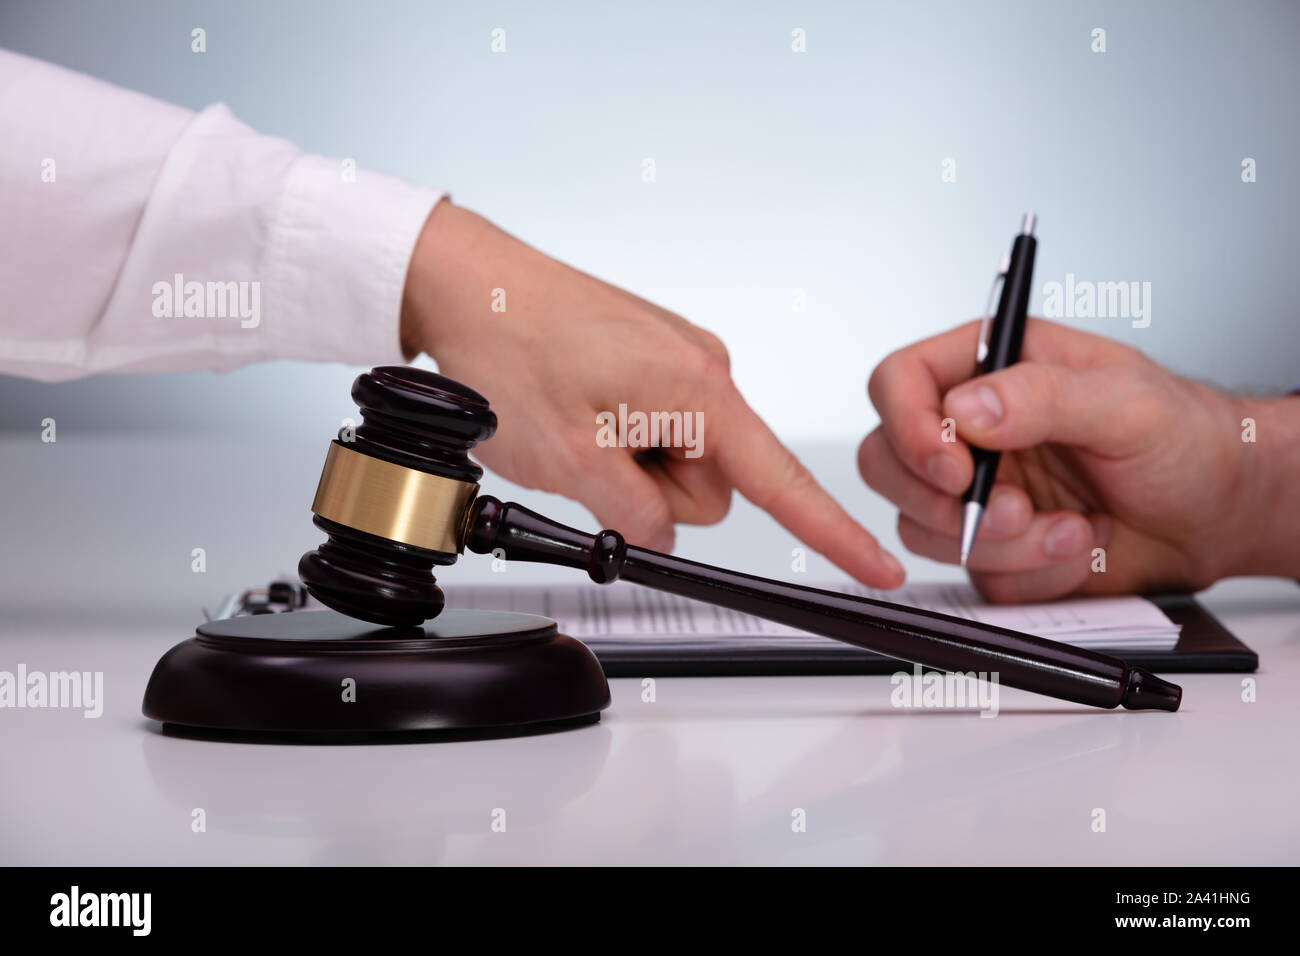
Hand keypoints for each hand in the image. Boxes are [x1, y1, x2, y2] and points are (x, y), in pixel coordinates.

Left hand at [400, 201, 904, 586]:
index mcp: (699, 389)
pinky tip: (579, 412)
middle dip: (653, 493)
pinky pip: (656, 429)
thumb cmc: (509, 350)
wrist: (467, 283)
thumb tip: (662, 533)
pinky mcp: (651, 361)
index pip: (781, 482)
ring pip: (679, 462)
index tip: (876, 567)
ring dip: (631, 467)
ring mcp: (677, 362)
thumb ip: (635, 515)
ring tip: (578, 427)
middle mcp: (703, 369)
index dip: (833, 533)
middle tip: (589, 459)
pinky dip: (621, 440)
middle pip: (713, 484)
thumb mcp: (571, 460)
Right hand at [859, 318, 1298, 601]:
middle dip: (944, 502)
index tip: (953, 466)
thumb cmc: (1187, 440)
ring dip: (1002, 544)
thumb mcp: (1126, 401)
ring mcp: (974, 493)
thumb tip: (966, 408)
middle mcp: (971, 429)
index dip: (909, 426)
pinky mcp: (990, 550)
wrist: (1219, 515)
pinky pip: (972, 577)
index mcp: (991, 367)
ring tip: (1074, 526)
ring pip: (923, 529)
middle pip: (886, 462)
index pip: (900, 382)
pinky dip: (1031, 573)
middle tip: (1012, 510)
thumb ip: (1043, 396)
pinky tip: (1078, 546)